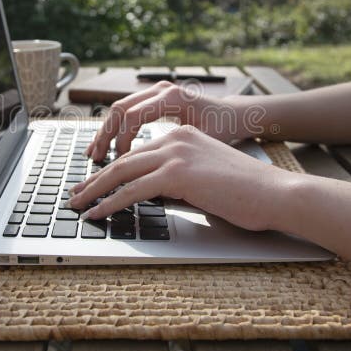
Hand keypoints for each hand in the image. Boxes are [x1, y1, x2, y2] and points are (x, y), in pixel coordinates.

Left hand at [70, 125, 297, 230]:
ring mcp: (175, 153)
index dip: (111, 170)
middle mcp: (175, 138)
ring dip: (94, 191)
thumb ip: (176, 182)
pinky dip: (109, 203)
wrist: (274, 193)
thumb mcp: (205, 179)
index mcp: (182, 136)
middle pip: (123, 160)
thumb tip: (148, 195)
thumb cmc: (247, 192)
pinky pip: (132, 190)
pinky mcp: (177, 173)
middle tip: (75, 194)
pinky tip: (97, 214)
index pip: (137, 153)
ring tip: (77, 205)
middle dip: (94, 179)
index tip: (94, 183)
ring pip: (121, 172)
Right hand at [87, 80, 243, 160]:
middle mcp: (161, 89)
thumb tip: (153, 174)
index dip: (122, 139)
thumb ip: (178, 151)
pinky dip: (114, 128)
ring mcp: (156, 91)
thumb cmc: (223, 128)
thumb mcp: (203, 141)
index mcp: (173, 97)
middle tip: (96, 158)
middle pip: (120, 108)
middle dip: (105, 135)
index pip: (134, 115)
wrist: (233, 114)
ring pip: (119, 108)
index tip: (118, 161)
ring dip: (105, 132)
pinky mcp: (153, 98)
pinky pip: (127, 111)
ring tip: (95, 154)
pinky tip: (106, 146)